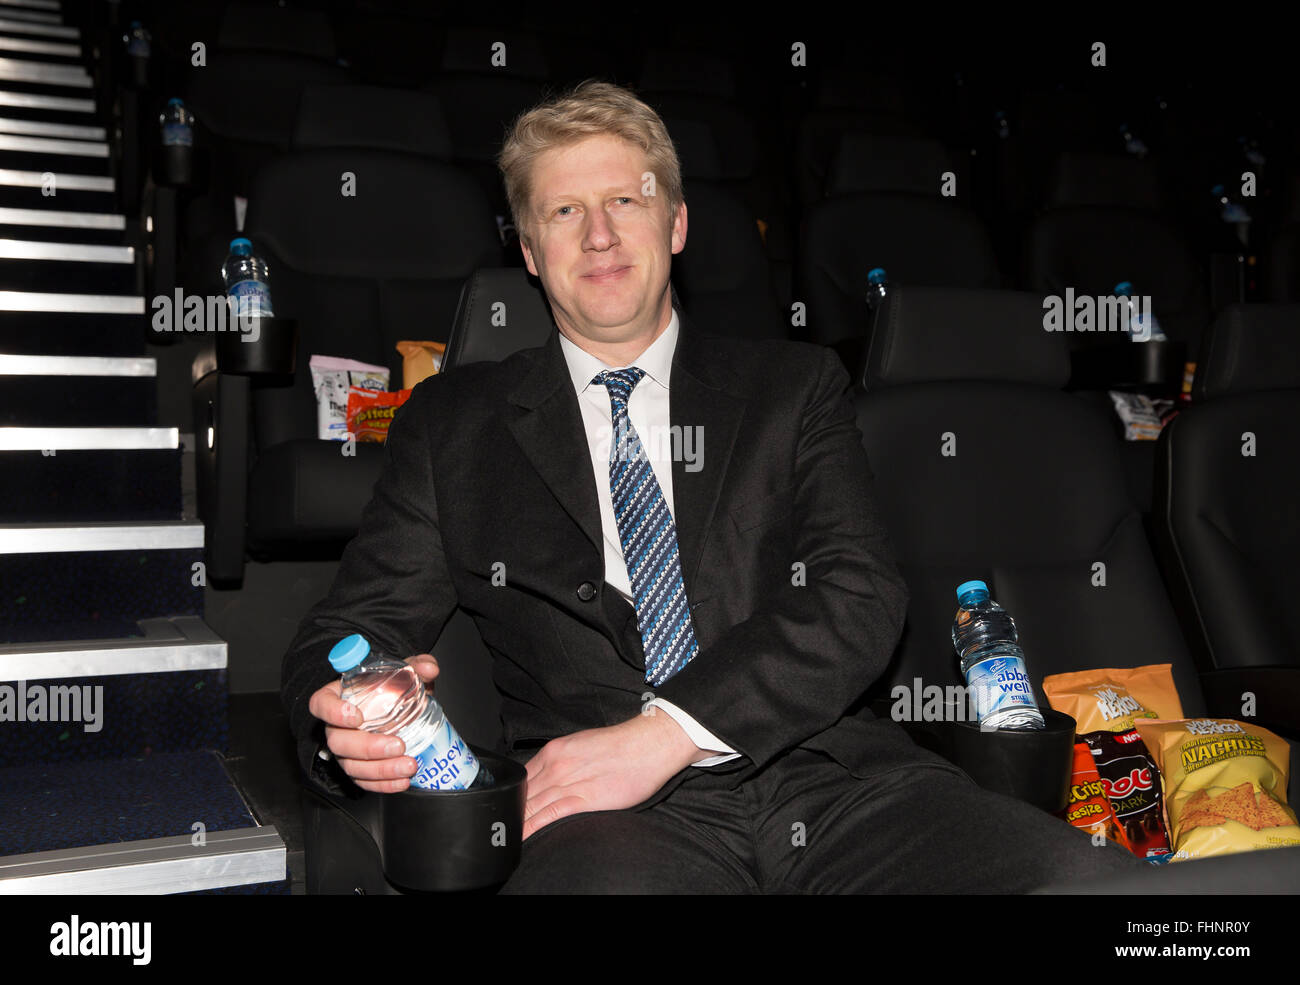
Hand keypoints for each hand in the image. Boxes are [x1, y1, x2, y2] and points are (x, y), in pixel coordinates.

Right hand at [307, 654, 438, 792]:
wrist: (396, 705)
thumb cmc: (390, 686)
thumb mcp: (404, 670)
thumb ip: (416, 666)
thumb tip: (428, 668)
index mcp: (339, 696)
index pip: (321, 703)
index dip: (333, 712)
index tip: (356, 716)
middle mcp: (336, 726)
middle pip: (337, 741)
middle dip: (368, 747)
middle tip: (398, 745)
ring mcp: (346, 749)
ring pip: (351, 765)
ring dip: (380, 770)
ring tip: (408, 765)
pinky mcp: (358, 767)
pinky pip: (363, 781)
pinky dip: (383, 784)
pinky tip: (401, 780)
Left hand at [522, 711, 705, 839]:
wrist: (648, 745)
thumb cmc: (622, 746)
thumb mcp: (582, 744)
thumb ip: (564, 760)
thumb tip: (554, 776)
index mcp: (554, 751)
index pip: (521, 777)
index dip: (511, 796)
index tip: (506, 809)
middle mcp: (555, 765)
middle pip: (522, 794)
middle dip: (510, 812)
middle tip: (499, 828)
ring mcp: (567, 782)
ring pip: (531, 806)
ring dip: (516, 823)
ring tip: (505, 837)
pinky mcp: (582, 798)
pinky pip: (549, 816)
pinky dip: (532, 828)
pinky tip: (523, 838)